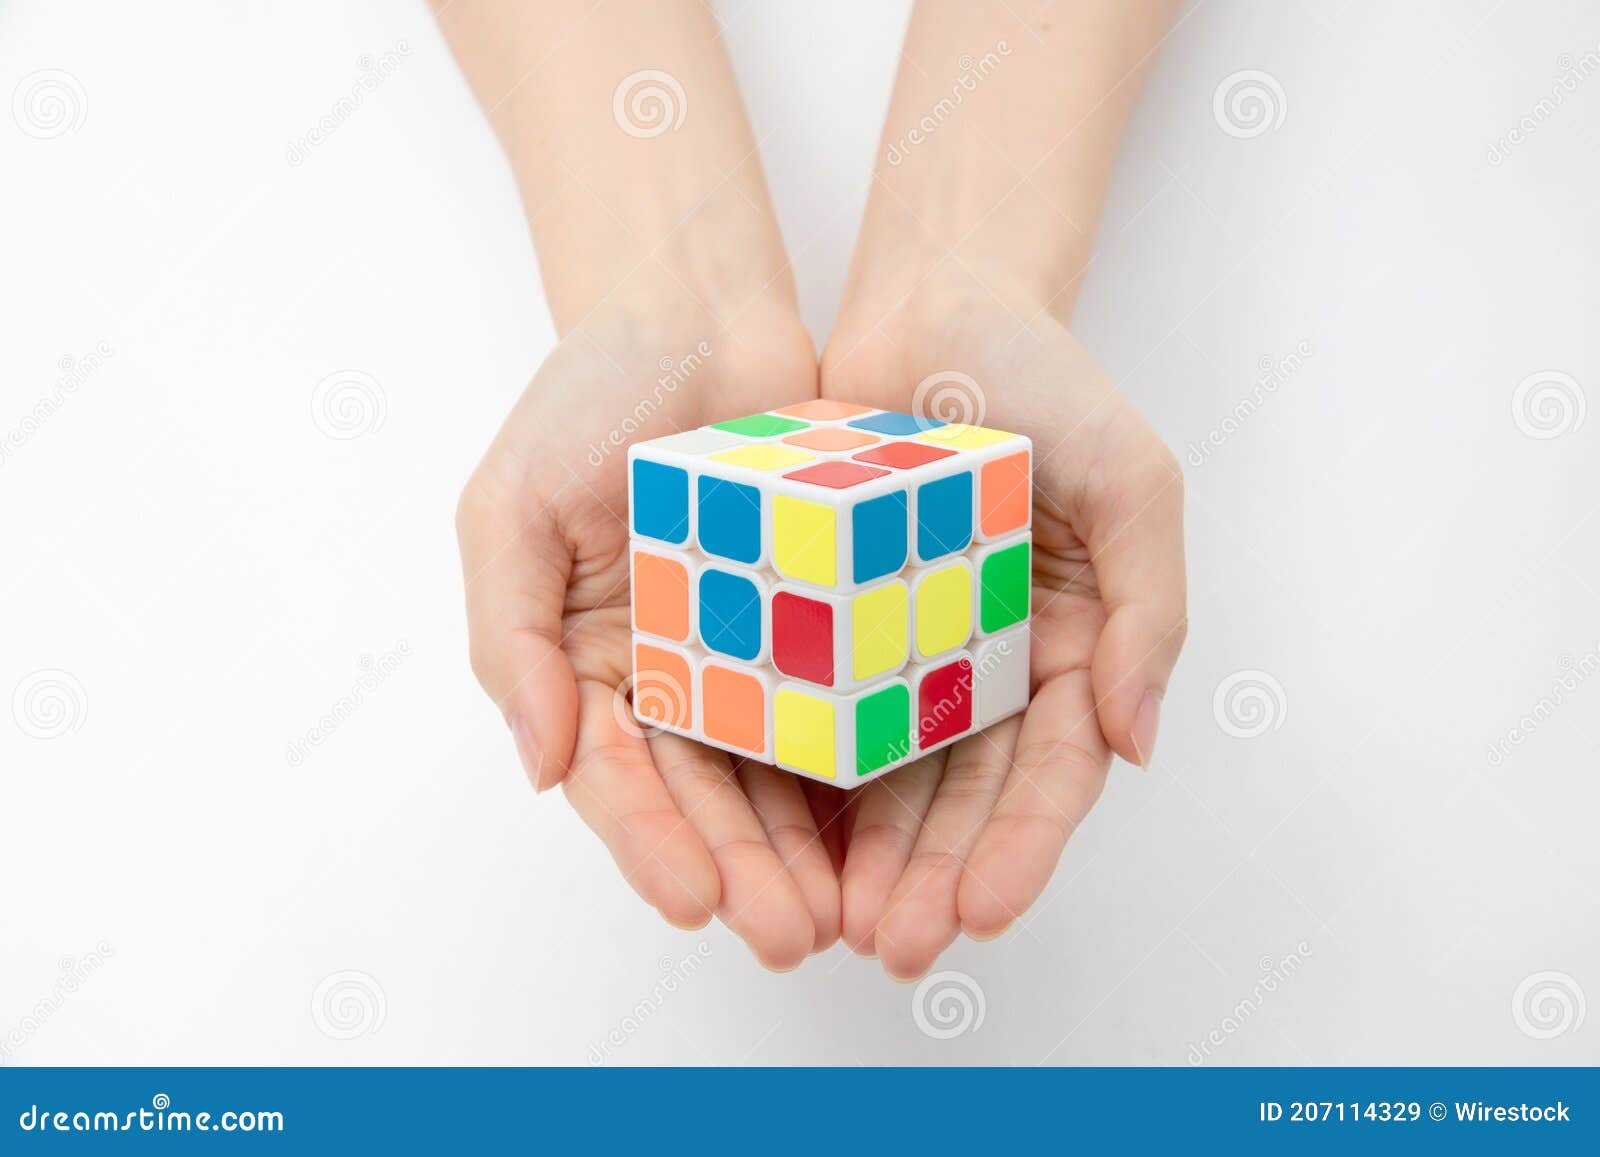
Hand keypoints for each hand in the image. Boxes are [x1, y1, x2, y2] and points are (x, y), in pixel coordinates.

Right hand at [454, 293, 843, 969]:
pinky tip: (894, 825)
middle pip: (706, 796)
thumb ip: (509, 635)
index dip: (651, 842)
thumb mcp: (513, 506)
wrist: (695, 312)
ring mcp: (749, 653)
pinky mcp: (821, 620)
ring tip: (846, 914)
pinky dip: (863, 767)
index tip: (692, 899)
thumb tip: (539, 762)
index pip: (617, 776)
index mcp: (588, 665)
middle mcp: (671, 675)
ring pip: (780, 773)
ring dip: (807, 849)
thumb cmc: (587, 397)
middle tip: (789, 936)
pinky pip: (842, 702)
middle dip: (744, 871)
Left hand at [820, 278, 1187, 978]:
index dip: (1023, 847)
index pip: (1054, 773)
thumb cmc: (1046, 381)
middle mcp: (987, 666)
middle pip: (966, 798)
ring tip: (835, 925)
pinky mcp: (835, 622)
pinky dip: (805, 777)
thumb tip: (1140, 740)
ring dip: (869, 857)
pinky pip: (819, 708)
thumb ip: (1149, 605)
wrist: (934, 305)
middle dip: (934, 877)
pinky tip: (780, 838)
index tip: (981, 909)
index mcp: (1066, 647)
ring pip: (889, 777)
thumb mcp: (1132, 480)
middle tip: (895, 946)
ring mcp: (909, 650)